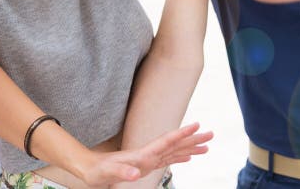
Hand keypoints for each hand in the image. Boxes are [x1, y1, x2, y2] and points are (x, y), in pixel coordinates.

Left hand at [78, 123, 211, 186]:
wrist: (88, 168)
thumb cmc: (97, 170)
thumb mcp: (107, 172)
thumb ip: (122, 171)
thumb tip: (136, 173)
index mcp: (142, 154)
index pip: (166, 141)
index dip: (181, 133)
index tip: (197, 125)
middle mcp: (148, 154)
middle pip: (175, 143)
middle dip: (193, 139)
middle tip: (212, 134)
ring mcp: (148, 159)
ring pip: (174, 151)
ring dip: (190, 147)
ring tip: (207, 146)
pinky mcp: (146, 165)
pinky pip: (168, 159)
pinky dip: (181, 157)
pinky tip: (188, 157)